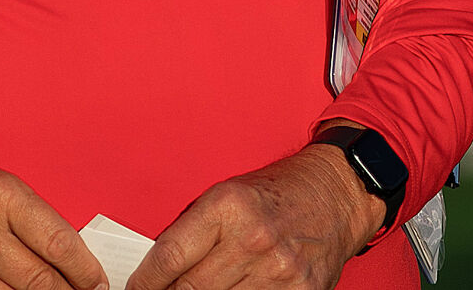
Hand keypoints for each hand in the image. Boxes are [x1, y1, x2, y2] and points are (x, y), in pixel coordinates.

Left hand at [125, 146, 379, 289]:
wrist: (336, 194)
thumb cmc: (277, 192)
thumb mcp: (226, 195)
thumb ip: (194, 231)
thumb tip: (158, 269)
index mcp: (227, 206)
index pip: (170, 256)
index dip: (146, 281)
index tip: (135, 288)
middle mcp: (253, 239)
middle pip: (191, 288)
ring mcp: (279, 271)